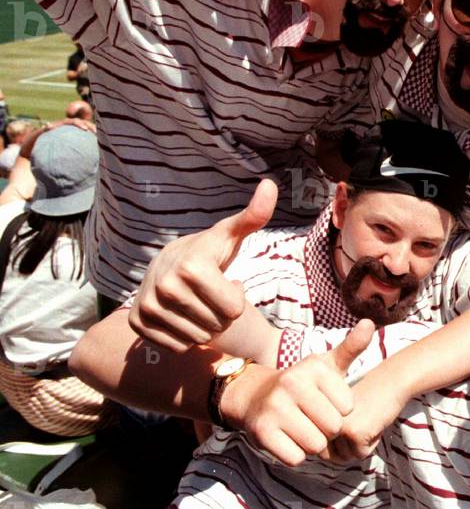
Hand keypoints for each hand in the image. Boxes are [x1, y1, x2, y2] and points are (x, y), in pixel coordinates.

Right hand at [129, 179, 276, 351]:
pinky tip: (182, 315)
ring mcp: (148, 306)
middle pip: (217, 325)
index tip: (225, 280)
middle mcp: (165, 287)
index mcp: (192, 266)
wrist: (166, 261)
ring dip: (204, 325)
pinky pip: (179, 347)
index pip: (235, 309)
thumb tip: (270, 185)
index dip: (235, 296)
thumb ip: (254, 215)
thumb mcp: (231, 234)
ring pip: (199, 338)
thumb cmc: (210, 250)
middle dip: (220, 313)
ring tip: (197, 302)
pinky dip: (185, 336)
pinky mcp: (137, 324)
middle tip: (210, 293)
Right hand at [221, 320, 374, 466]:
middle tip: (313, 418)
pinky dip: (295, 454)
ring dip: (312, 443)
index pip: (348, 407)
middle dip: (327, 429)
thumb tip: (369, 323)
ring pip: (316, 445)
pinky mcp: (262, 431)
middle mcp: (292, 383)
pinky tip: (288, 438)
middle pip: (333, 427)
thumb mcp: (328, 365)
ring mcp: (275, 407)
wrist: (256, 395)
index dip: (340, 410)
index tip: (326, 401)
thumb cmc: (304, 383)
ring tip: (302, 427)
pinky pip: (296, 458)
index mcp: (314, 368)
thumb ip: (351, 347)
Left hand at [323, 359, 410, 461]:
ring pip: (346, 457)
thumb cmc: (366, 399)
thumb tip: (325, 457)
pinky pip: (361, 454)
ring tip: (368, 421)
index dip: (338, 441)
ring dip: (360, 445)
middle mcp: (321, 420)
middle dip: (348, 447)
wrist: (389, 381)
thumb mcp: (339, 414)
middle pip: (330, 456)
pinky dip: (372, 443)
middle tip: (360, 422)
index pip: (319, 447)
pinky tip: (375, 424)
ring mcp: (337, 427)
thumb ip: (326, 433)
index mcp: (315, 414)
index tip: (350, 420)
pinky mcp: (353, 432)